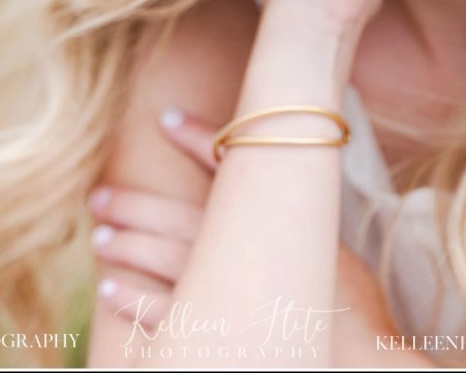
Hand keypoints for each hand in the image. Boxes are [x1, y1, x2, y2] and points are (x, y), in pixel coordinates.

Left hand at [87, 106, 411, 366]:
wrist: (366, 364)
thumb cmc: (358, 310)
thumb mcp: (336, 250)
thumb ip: (304, 216)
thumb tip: (282, 181)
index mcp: (280, 222)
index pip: (232, 165)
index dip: (198, 136)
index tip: (164, 117)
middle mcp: (249, 252)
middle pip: (179, 216)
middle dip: (137, 203)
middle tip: (99, 194)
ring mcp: (230, 295)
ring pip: (164, 261)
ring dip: (127, 247)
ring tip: (98, 237)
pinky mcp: (217, 336)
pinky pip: (164, 315)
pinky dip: (133, 301)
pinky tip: (109, 290)